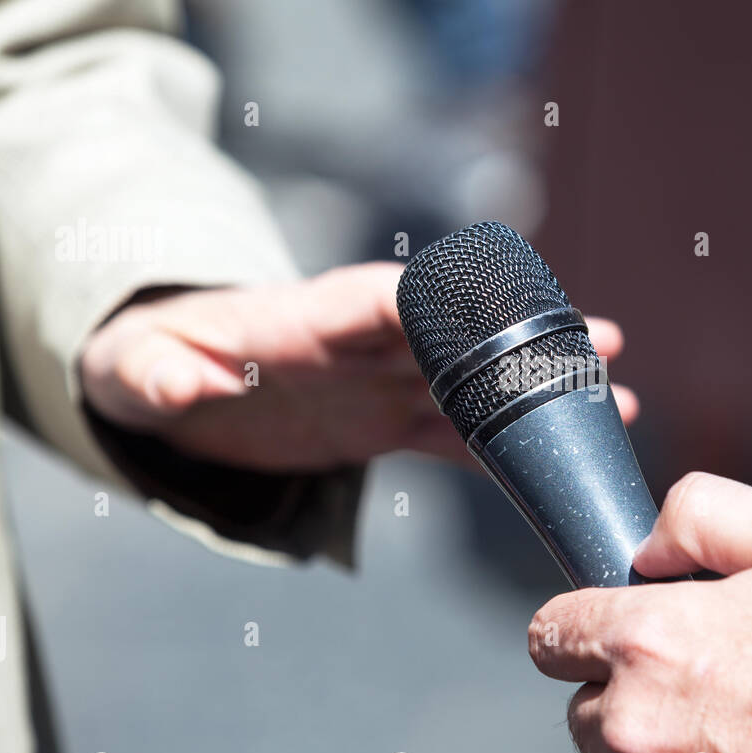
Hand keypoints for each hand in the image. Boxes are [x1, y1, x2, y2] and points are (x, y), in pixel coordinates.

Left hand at [80, 262, 637, 469]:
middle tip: (601, 336)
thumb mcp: (137, 368)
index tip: (510, 301)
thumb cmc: (151, 363)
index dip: (446, 300)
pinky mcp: (389, 421)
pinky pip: (458, 435)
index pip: (382, 297)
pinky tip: (562, 455)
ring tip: (614, 395)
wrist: (172, 389)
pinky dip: (507, 447)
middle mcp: (365, 342)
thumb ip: (161, 374)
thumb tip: (188, 384)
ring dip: (540, 390)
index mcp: (311, 316)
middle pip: (458, 333)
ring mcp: (385, 381)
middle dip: (527, 336)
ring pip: (476, 383)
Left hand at [528, 472, 751, 752]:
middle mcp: (638, 724)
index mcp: (651, 641)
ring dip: (655, 739)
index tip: (620, 621)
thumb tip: (643, 548)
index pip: (549, 632)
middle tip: (704, 669)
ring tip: (739, 718)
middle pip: (580, 701)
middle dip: (624, 681)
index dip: (584, 618)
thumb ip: (700, 514)